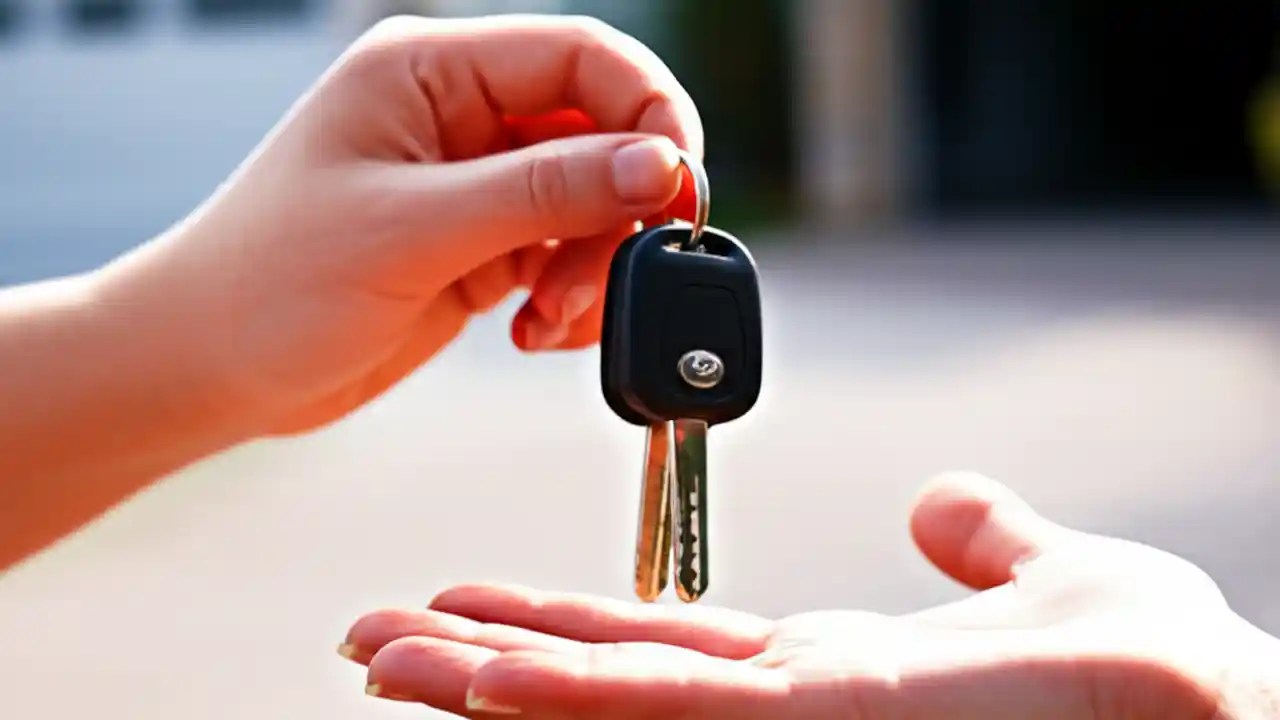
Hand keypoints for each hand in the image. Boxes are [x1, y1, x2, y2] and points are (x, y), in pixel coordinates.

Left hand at [97, 14, 700, 434]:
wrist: (209, 368)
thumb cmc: (273, 283)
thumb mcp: (412, 230)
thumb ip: (541, 192)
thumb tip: (659, 166)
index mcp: (430, 71)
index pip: (581, 57)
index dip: (648, 110)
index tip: (678, 184)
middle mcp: (461, 117)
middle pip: (600, 133)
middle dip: (620, 209)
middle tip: (614, 272)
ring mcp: (473, 185)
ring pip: (591, 203)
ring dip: (597, 265)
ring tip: (551, 318)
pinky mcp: (480, 245)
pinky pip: (565, 256)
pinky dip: (573, 297)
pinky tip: (533, 332)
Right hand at [339, 472, 1279, 718]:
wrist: (1210, 714)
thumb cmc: (1142, 673)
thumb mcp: (1043, 577)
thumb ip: (980, 540)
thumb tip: (940, 507)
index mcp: (820, 675)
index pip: (651, 647)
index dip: (554, 625)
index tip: (471, 603)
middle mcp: (777, 713)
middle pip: (597, 683)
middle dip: (481, 660)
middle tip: (374, 641)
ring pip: (601, 706)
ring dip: (487, 682)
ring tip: (384, 655)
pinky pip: (656, 710)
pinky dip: (559, 695)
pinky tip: (479, 672)